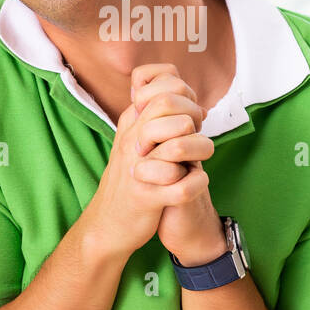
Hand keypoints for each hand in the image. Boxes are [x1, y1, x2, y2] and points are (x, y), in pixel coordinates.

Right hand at [82, 64, 211, 261]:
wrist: (108, 224)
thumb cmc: (131, 180)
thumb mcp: (135, 141)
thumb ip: (153, 117)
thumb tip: (188, 97)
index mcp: (131, 124)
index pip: (164, 85)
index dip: (187, 96)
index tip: (190, 117)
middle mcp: (131, 141)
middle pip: (169, 105)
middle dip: (195, 119)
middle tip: (197, 137)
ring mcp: (138, 169)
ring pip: (180, 144)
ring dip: (202, 150)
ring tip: (197, 161)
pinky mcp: (146, 198)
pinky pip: (183, 186)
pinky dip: (197, 184)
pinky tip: (195, 184)